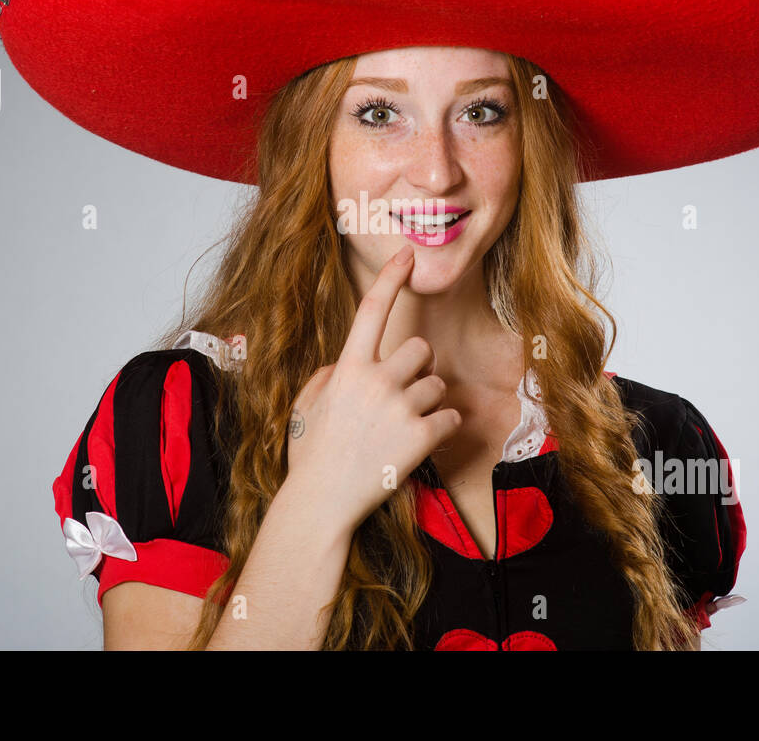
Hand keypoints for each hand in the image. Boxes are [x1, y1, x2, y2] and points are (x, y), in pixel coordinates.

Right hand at [284, 244, 461, 532]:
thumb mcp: (308, 405)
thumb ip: (329, 375)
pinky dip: (442, 429)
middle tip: (402, 393)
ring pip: (438, 385)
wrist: (321, 503)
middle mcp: (376, 381)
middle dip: (418, 368)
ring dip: (429, 401)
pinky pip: (450, 418)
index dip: (391, 278)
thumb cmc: (310, 455)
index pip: (372, 310)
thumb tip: (347, 364)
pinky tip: (420, 443)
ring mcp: (400, 409)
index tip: (407, 255)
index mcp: (347, 368)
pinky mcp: (421, 437)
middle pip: (422, 349)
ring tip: (405, 425)